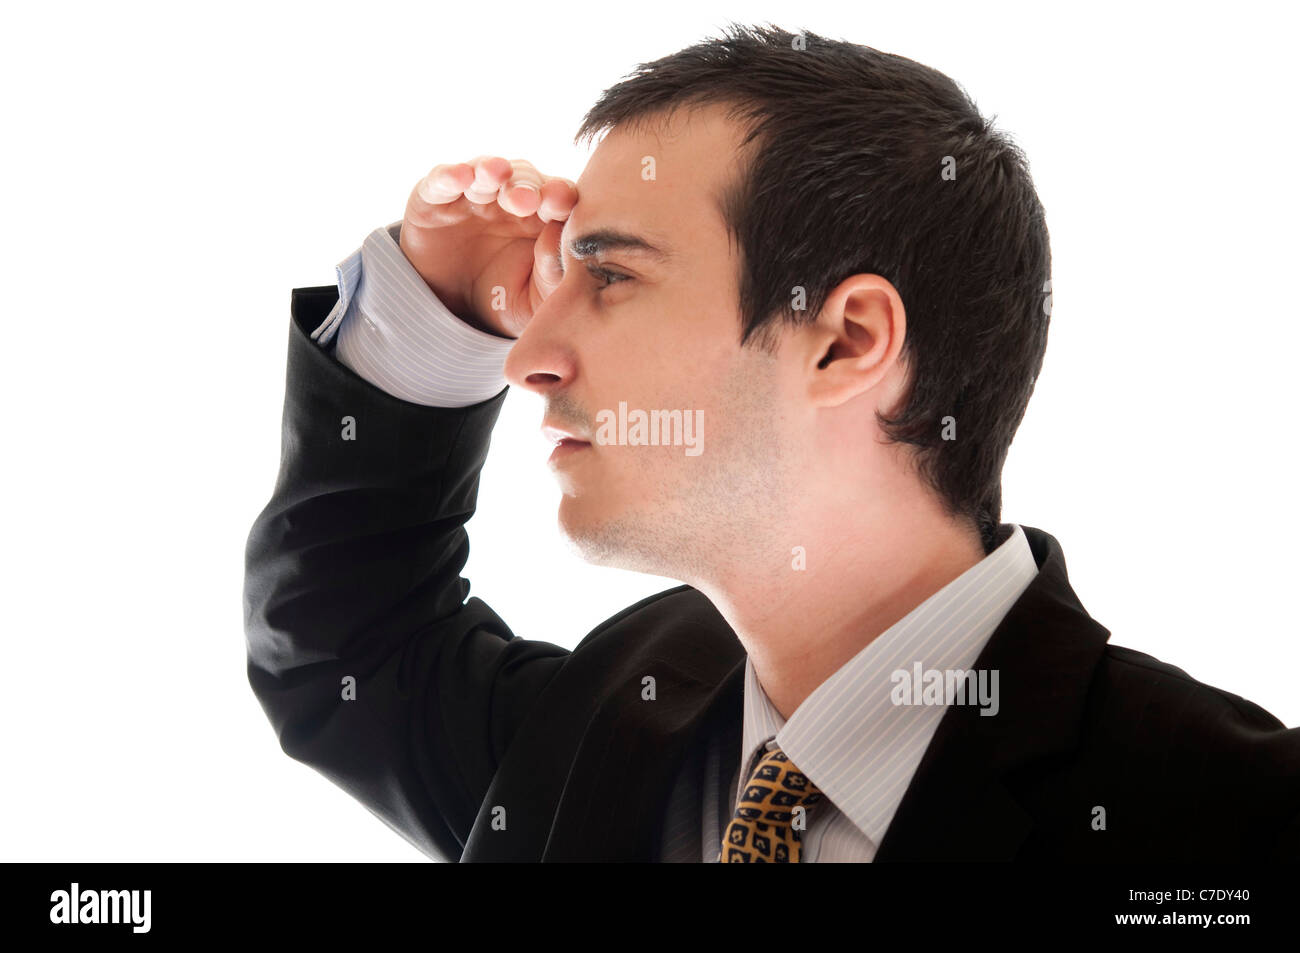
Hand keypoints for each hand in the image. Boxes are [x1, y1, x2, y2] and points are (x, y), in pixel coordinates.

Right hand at [399, 156, 576, 337]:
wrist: (450, 307)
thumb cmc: (503, 299)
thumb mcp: (532, 303)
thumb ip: (553, 277)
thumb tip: (562, 244)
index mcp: (543, 219)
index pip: (559, 196)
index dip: (560, 195)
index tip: (561, 202)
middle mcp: (511, 199)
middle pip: (524, 180)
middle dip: (526, 187)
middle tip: (527, 200)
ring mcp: (474, 195)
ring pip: (485, 172)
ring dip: (491, 170)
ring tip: (497, 173)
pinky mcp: (435, 197)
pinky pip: (441, 181)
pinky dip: (449, 175)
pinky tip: (460, 176)